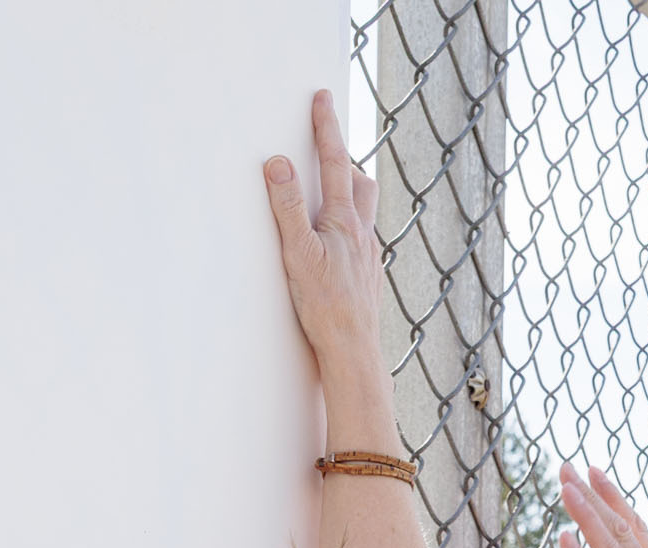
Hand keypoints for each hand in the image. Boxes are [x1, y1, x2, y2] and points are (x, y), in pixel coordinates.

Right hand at [265, 90, 382, 380]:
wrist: (353, 351)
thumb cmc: (325, 307)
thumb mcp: (297, 253)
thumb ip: (287, 206)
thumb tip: (278, 163)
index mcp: (344, 221)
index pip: (333, 161)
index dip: (326, 127)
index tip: (322, 97)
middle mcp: (363, 234)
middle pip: (361, 183)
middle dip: (344, 162)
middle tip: (326, 149)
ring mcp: (369, 256)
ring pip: (364, 213)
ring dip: (348, 197)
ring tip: (326, 197)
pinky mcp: (368, 277)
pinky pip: (361, 242)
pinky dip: (348, 231)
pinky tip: (335, 247)